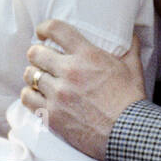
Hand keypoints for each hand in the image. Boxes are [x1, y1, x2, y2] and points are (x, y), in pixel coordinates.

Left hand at [20, 22, 145, 159]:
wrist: (126, 132)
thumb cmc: (130, 100)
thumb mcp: (133, 68)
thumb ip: (130, 48)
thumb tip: (132, 35)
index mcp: (87, 55)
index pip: (56, 29)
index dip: (44, 27)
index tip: (42, 32)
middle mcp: (69, 71)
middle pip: (36, 53)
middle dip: (37, 53)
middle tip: (41, 58)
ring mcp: (58, 94)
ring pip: (30, 75)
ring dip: (33, 74)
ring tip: (38, 77)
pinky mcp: (52, 115)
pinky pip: (28, 98)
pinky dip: (29, 95)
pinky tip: (35, 95)